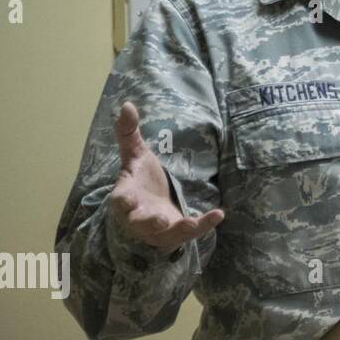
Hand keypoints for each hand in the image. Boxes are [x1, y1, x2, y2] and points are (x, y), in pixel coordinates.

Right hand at [107, 101, 224, 251]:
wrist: (153, 204)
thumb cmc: (142, 180)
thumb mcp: (136, 155)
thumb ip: (129, 133)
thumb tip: (126, 105)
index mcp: (126, 197)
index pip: (120, 201)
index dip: (123, 202)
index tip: (127, 200)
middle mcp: (139, 216)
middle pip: (140, 222)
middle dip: (147, 222)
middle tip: (159, 220)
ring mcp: (158, 229)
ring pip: (164, 233)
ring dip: (177, 228)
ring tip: (190, 223)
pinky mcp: (177, 234)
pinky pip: (190, 232)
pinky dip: (204, 225)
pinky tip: (219, 214)